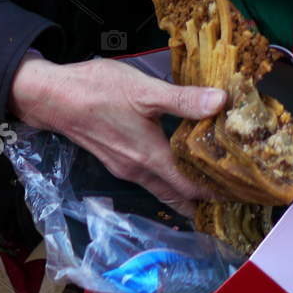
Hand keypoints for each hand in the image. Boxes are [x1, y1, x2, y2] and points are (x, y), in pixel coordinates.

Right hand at [10, 56, 222, 215]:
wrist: (51, 98)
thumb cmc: (96, 92)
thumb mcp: (143, 90)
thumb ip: (183, 100)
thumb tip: (221, 102)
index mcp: (150, 157)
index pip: (190, 187)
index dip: (216, 194)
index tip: (240, 196)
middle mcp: (138, 170)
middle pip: (177, 196)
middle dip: (203, 202)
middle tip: (231, 199)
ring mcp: (124, 167)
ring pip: (162, 188)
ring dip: (185, 193)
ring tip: (210, 188)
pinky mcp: (115, 159)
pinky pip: (149, 179)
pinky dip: (168, 180)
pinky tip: (176, 168)